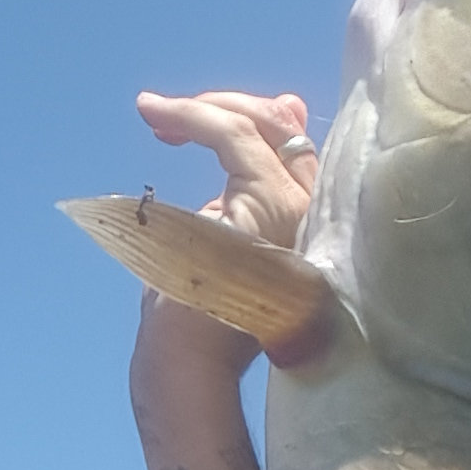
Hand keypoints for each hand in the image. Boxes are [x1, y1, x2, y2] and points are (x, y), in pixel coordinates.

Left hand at [131, 90, 318, 379]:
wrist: (188, 361)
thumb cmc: (195, 318)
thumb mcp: (217, 245)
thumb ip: (231, 198)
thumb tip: (232, 154)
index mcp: (305, 224)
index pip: (296, 149)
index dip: (255, 121)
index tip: (201, 118)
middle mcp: (314, 212)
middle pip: (284, 129)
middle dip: (228, 108)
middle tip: (170, 114)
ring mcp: (298, 207)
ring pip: (261, 124)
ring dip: (203, 108)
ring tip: (155, 111)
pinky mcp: (268, 202)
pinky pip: (232, 134)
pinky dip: (192, 116)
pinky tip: (157, 112)